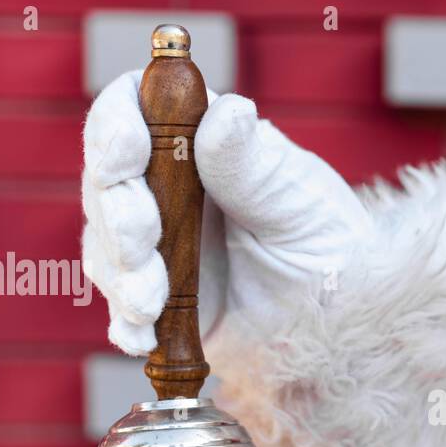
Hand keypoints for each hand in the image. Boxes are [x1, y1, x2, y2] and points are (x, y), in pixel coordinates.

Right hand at [81, 69, 371, 355]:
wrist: (341, 323)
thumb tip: (225, 111)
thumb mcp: (296, 202)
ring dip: (121, 274)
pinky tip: (143, 336)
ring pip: (104, 248)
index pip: (132, 110)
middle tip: (144, 242)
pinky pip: (122, 311)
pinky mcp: (158, 302)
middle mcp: (166, 188)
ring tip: (153, 302)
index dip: (115, 125)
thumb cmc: (329, 245)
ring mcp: (156, 246)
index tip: (127, 155)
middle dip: (116, 214)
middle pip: (105, 183)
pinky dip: (126, 324)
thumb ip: (252, 165)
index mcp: (198, 143)